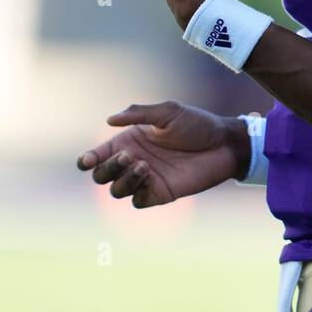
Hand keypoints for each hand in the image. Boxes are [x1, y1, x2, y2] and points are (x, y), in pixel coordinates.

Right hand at [77, 100, 251, 207]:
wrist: (224, 144)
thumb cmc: (197, 124)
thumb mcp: (168, 111)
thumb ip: (138, 114)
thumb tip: (109, 120)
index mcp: (130, 140)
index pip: (99, 154)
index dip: (87, 159)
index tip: (87, 160)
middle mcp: (134, 161)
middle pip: (102, 175)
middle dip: (108, 167)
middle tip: (128, 156)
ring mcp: (146, 179)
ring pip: (116, 190)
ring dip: (122, 179)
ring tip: (142, 165)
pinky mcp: (160, 193)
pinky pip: (137, 200)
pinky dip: (136, 191)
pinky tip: (149, 176)